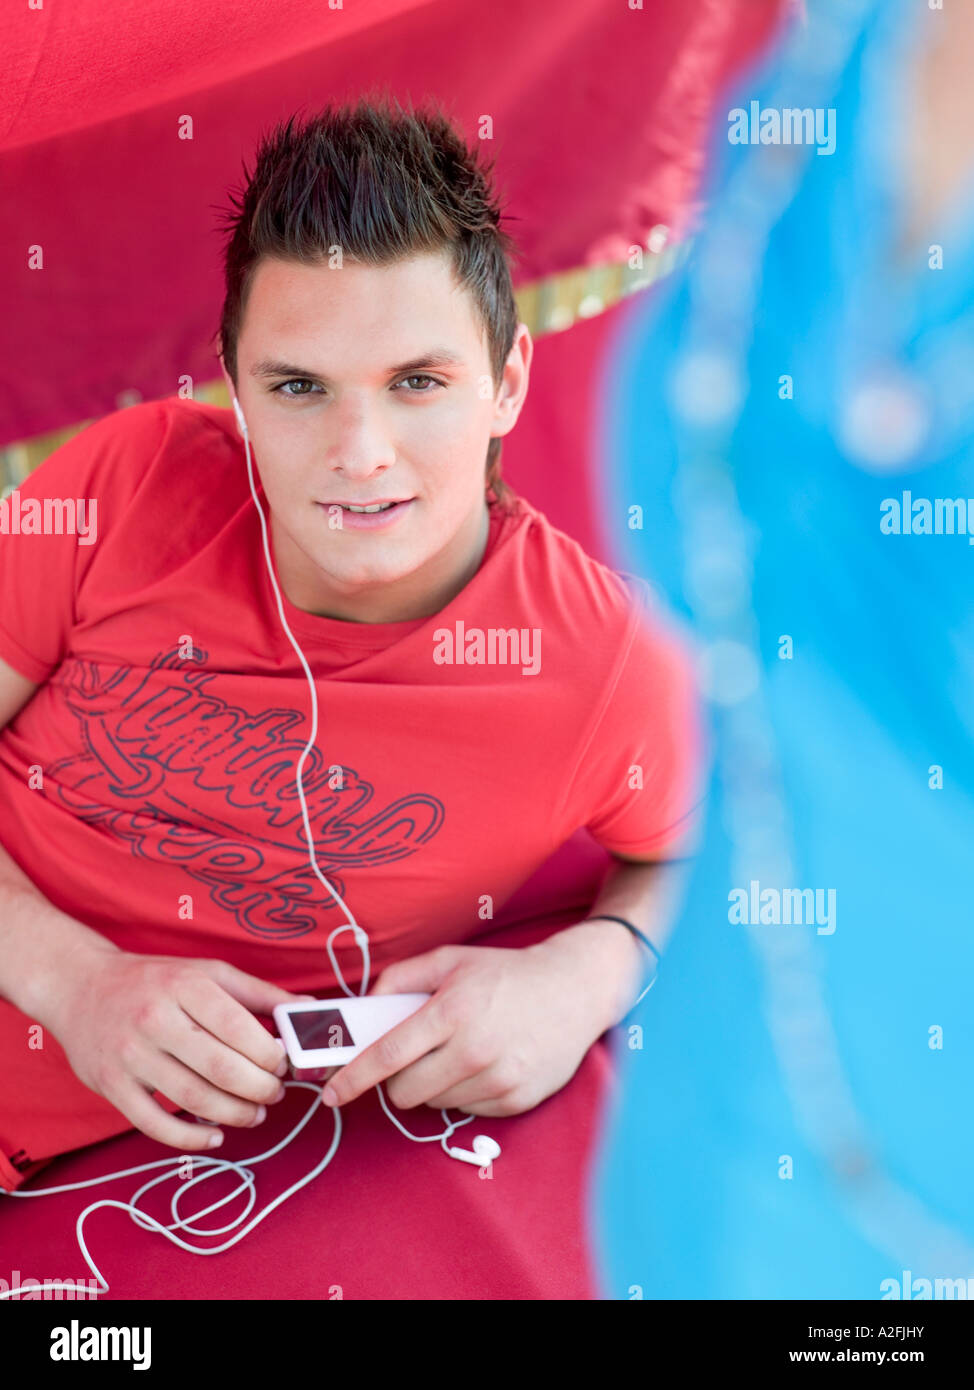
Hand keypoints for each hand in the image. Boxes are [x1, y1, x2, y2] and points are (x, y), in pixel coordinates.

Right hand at [47, 945, 315, 1150]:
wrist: (80, 986)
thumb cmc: (155, 980)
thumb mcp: (209, 972)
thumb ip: (260, 994)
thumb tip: (309, 1013)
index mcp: (185, 986)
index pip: (239, 1028)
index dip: (270, 1055)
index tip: (284, 1065)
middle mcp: (155, 1019)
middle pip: (221, 1068)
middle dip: (260, 1089)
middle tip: (275, 1093)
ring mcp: (130, 1056)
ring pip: (193, 1099)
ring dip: (234, 1114)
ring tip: (254, 1113)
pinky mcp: (111, 1085)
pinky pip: (154, 1124)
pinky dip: (190, 1137)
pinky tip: (214, 1134)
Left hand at [320, 940, 605, 1117]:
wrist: (573, 990)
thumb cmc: (505, 974)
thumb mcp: (450, 960)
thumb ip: (401, 978)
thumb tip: (364, 1008)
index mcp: (453, 1010)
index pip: (390, 1054)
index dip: (355, 1077)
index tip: (332, 1093)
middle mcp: (475, 1049)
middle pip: (405, 1091)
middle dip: (395, 1080)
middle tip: (411, 1058)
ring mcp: (498, 1079)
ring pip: (434, 1103)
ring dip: (431, 1085)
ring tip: (455, 1054)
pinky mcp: (516, 1100)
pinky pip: (466, 1110)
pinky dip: (462, 1092)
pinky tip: (482, 1065)